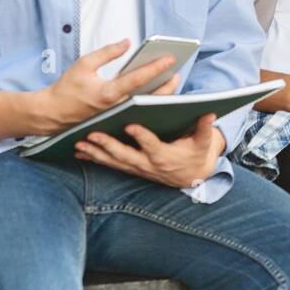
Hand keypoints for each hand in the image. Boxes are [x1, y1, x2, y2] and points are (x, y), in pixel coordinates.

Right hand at [40, 39, 177, 133]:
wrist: (52, 113)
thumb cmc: (67, 89)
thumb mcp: (84, 64)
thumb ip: (107, 52)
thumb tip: (127, 43)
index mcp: (108, 93)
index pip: (138, 79)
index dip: (156, 68)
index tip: (169, 58)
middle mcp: (116, 107)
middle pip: (149, 98)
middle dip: (166, 86)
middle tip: (177, 72)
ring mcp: (117, 116)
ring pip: (146, 106)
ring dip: (160, 95)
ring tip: (171, 80)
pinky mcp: (116, 119)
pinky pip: (138, 111)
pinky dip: (149, 102)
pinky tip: (157, 93)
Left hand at [74, 111, 226, 187]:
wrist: (191, 176)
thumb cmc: (196, 155)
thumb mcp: (204, 143)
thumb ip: (205, 129)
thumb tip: (210, 113)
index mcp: (165, 155)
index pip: (151, 145)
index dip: (141, 136)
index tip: (130, 125)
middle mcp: (148, 164)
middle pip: (125, 155)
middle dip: (107, 145)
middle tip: (92, 135)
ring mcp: (138, 168)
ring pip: (113, 162)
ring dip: (95, 153)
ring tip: (79, 144)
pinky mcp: (131, 169)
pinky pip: (111, 165)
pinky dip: (95, 159)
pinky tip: (80, 152)